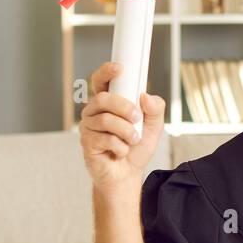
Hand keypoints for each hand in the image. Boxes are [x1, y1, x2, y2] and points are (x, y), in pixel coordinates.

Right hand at [79, 62, 164, 190]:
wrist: (127, 174)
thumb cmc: (136, 147)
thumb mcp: (154, 126)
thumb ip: (155, 109)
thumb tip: (146, 96)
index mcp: (109, 102)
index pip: (101, 81)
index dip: (107, 72)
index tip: (120, 69)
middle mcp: (95, 111)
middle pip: (103, 98)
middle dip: (124, 107)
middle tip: (137, 118)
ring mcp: (88, 126)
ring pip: (106, 120)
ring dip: (126, 131)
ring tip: (133, 140)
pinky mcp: (87, 143)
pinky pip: (104, 139)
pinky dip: (120, 147)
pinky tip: (121, 151)